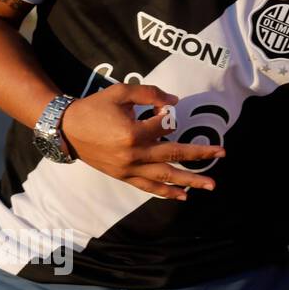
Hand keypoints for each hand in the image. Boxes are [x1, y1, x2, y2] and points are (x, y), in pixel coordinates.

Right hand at [60, 84, 224, 199]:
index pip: (164, 123)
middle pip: (174, 154)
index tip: (158, 108)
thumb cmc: (95, 108)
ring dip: (190, 181)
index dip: (165, 113)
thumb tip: (175, 102)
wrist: (66, 129)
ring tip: (210, 185)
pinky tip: (183, 196)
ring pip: (165, 176)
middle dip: (200, 154)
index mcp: (133, 133)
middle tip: (222, 154)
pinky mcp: (124, 176)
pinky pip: (148, 186)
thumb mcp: (120, 92)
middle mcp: (134, 154)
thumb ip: (149, 94)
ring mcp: (129, 169)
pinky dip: (166, 192)